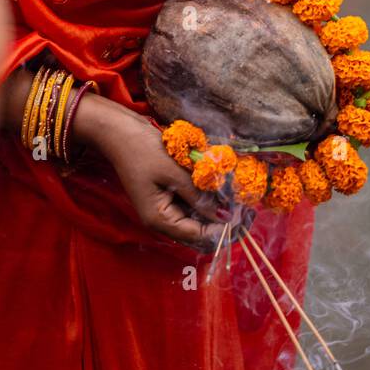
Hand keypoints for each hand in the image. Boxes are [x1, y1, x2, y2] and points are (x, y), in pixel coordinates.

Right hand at [74, 94, 233, 249]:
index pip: (199, 237)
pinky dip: (208, 199)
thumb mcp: (174, 172)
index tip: (244, 214)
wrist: (120, 132)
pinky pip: (194, 205)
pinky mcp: (169, 196)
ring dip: (219, 211)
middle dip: (225, 224)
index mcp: (160, 220)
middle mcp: (163, 221)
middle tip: (249, 210)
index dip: (224, 229)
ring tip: (240, 198)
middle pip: (201, 234)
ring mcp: (166, 209)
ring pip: (200, 221)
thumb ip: (199, 195)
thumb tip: (227, 216)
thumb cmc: (142, 150)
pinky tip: (224, 189)